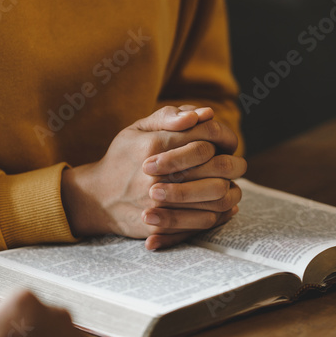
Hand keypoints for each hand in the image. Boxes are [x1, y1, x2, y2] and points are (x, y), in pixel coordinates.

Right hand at [61, 105, 246, 249]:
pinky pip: (205, 218)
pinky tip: (222, 205)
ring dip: (231, 189)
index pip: (206, 135)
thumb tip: (205, 114)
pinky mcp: (163, 223)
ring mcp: (161, 201)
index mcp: (154, 145)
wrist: (96, 198)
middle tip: (239, 164)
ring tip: (232, 184)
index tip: (230, 142)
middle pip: (217, 165)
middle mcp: (158, 173)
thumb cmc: (122, 158)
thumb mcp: (137, 129)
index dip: (225, 137)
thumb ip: (169, 117)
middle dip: (235, 164)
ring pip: (217, 194)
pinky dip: (220, 212)